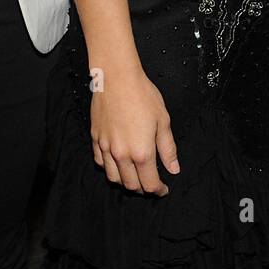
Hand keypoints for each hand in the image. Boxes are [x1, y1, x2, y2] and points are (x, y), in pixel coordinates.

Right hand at [90, 63, 179, 195]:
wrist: (117, 78)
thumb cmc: (143, 95)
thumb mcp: (163, 120)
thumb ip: (168, 148)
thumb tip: (173, 169)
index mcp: (142, 152)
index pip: (149, 184)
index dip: (158, 190)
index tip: (164, 189)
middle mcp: (122, 155)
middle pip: (130, 185)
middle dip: (142, 189)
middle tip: (151, 183)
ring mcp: (106, 147)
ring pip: (113, 177)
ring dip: (125, 182)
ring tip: (134, 176)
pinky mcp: (95, 138)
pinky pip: (100, 162)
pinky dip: (109, 168)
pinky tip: (116, 162)